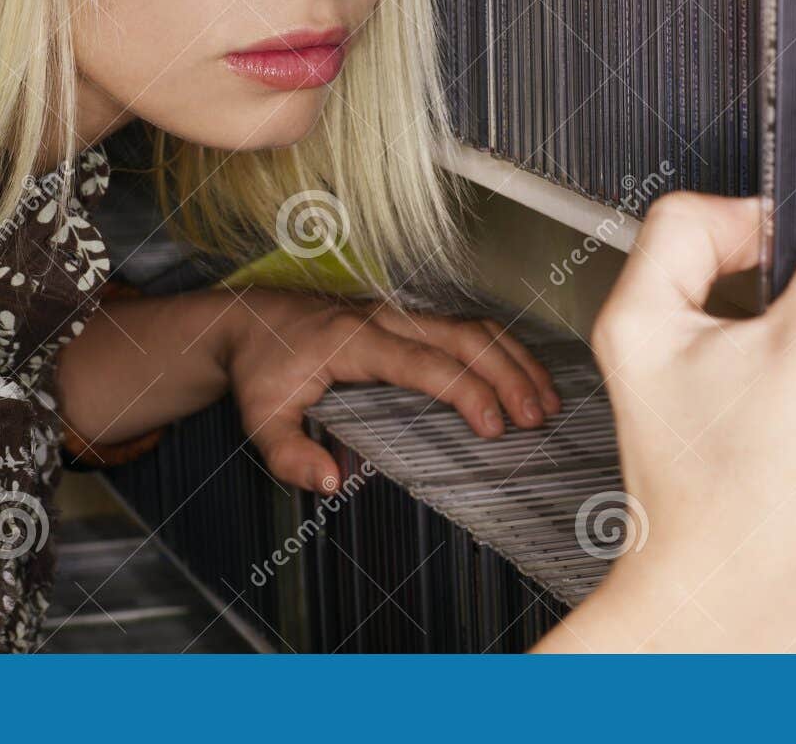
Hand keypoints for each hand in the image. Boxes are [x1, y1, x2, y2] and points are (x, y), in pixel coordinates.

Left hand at [221, 288, 561, 492]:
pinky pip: (464, 324)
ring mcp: (398, 312)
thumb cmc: (262, 369)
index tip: (495, 426)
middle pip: (461, 336)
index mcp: (353, 341)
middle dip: (506, 375)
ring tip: (547, 399)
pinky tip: (523, 374)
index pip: (423, 363)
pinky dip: (501, 347)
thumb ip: (290, 455)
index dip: (465, 391)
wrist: (249, 319)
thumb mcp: (260, 419)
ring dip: (513, 358)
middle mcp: (383, 319)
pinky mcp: (407, 316)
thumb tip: (331, 482)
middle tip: (538, 418)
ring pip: (470, 325)